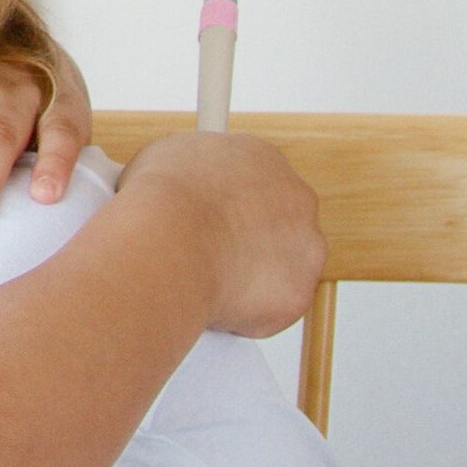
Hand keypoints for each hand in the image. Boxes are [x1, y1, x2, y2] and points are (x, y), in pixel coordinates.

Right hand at [119, 132, 325, 337]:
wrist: (169, 238)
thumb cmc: (161, 197)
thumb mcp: (167, 156)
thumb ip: (194, 169)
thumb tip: (183, 183)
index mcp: (264, 160)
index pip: (254, 184)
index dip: (227, 205)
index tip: (207, 219)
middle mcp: (296, 198)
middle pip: (278, 224)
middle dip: (248, 239)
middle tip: (207, 251)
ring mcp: (305, 247)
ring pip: (281, 267)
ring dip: (251, 273)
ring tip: (206, 277)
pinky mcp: (297, 292)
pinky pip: (272, 306)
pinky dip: (246, 309)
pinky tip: (214, 300)